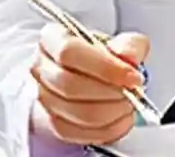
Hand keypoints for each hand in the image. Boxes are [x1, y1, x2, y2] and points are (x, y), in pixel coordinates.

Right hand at [30, 24, 149, 144]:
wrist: (88, 77)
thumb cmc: (101, 57)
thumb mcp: (120, 42)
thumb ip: (129, 45)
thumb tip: (129, 57)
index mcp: (52, 39)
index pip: (69, 52)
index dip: (104, 67)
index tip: (133, 77)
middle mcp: (41, 68)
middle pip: (70, 86)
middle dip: (110, 92)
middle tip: (133, 91)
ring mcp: (43, 98)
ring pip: (77, 113)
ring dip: (112, 111)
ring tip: (130, 103)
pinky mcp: (53, 124)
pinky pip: (81, 133)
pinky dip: (109, 128)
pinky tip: (122, 117)